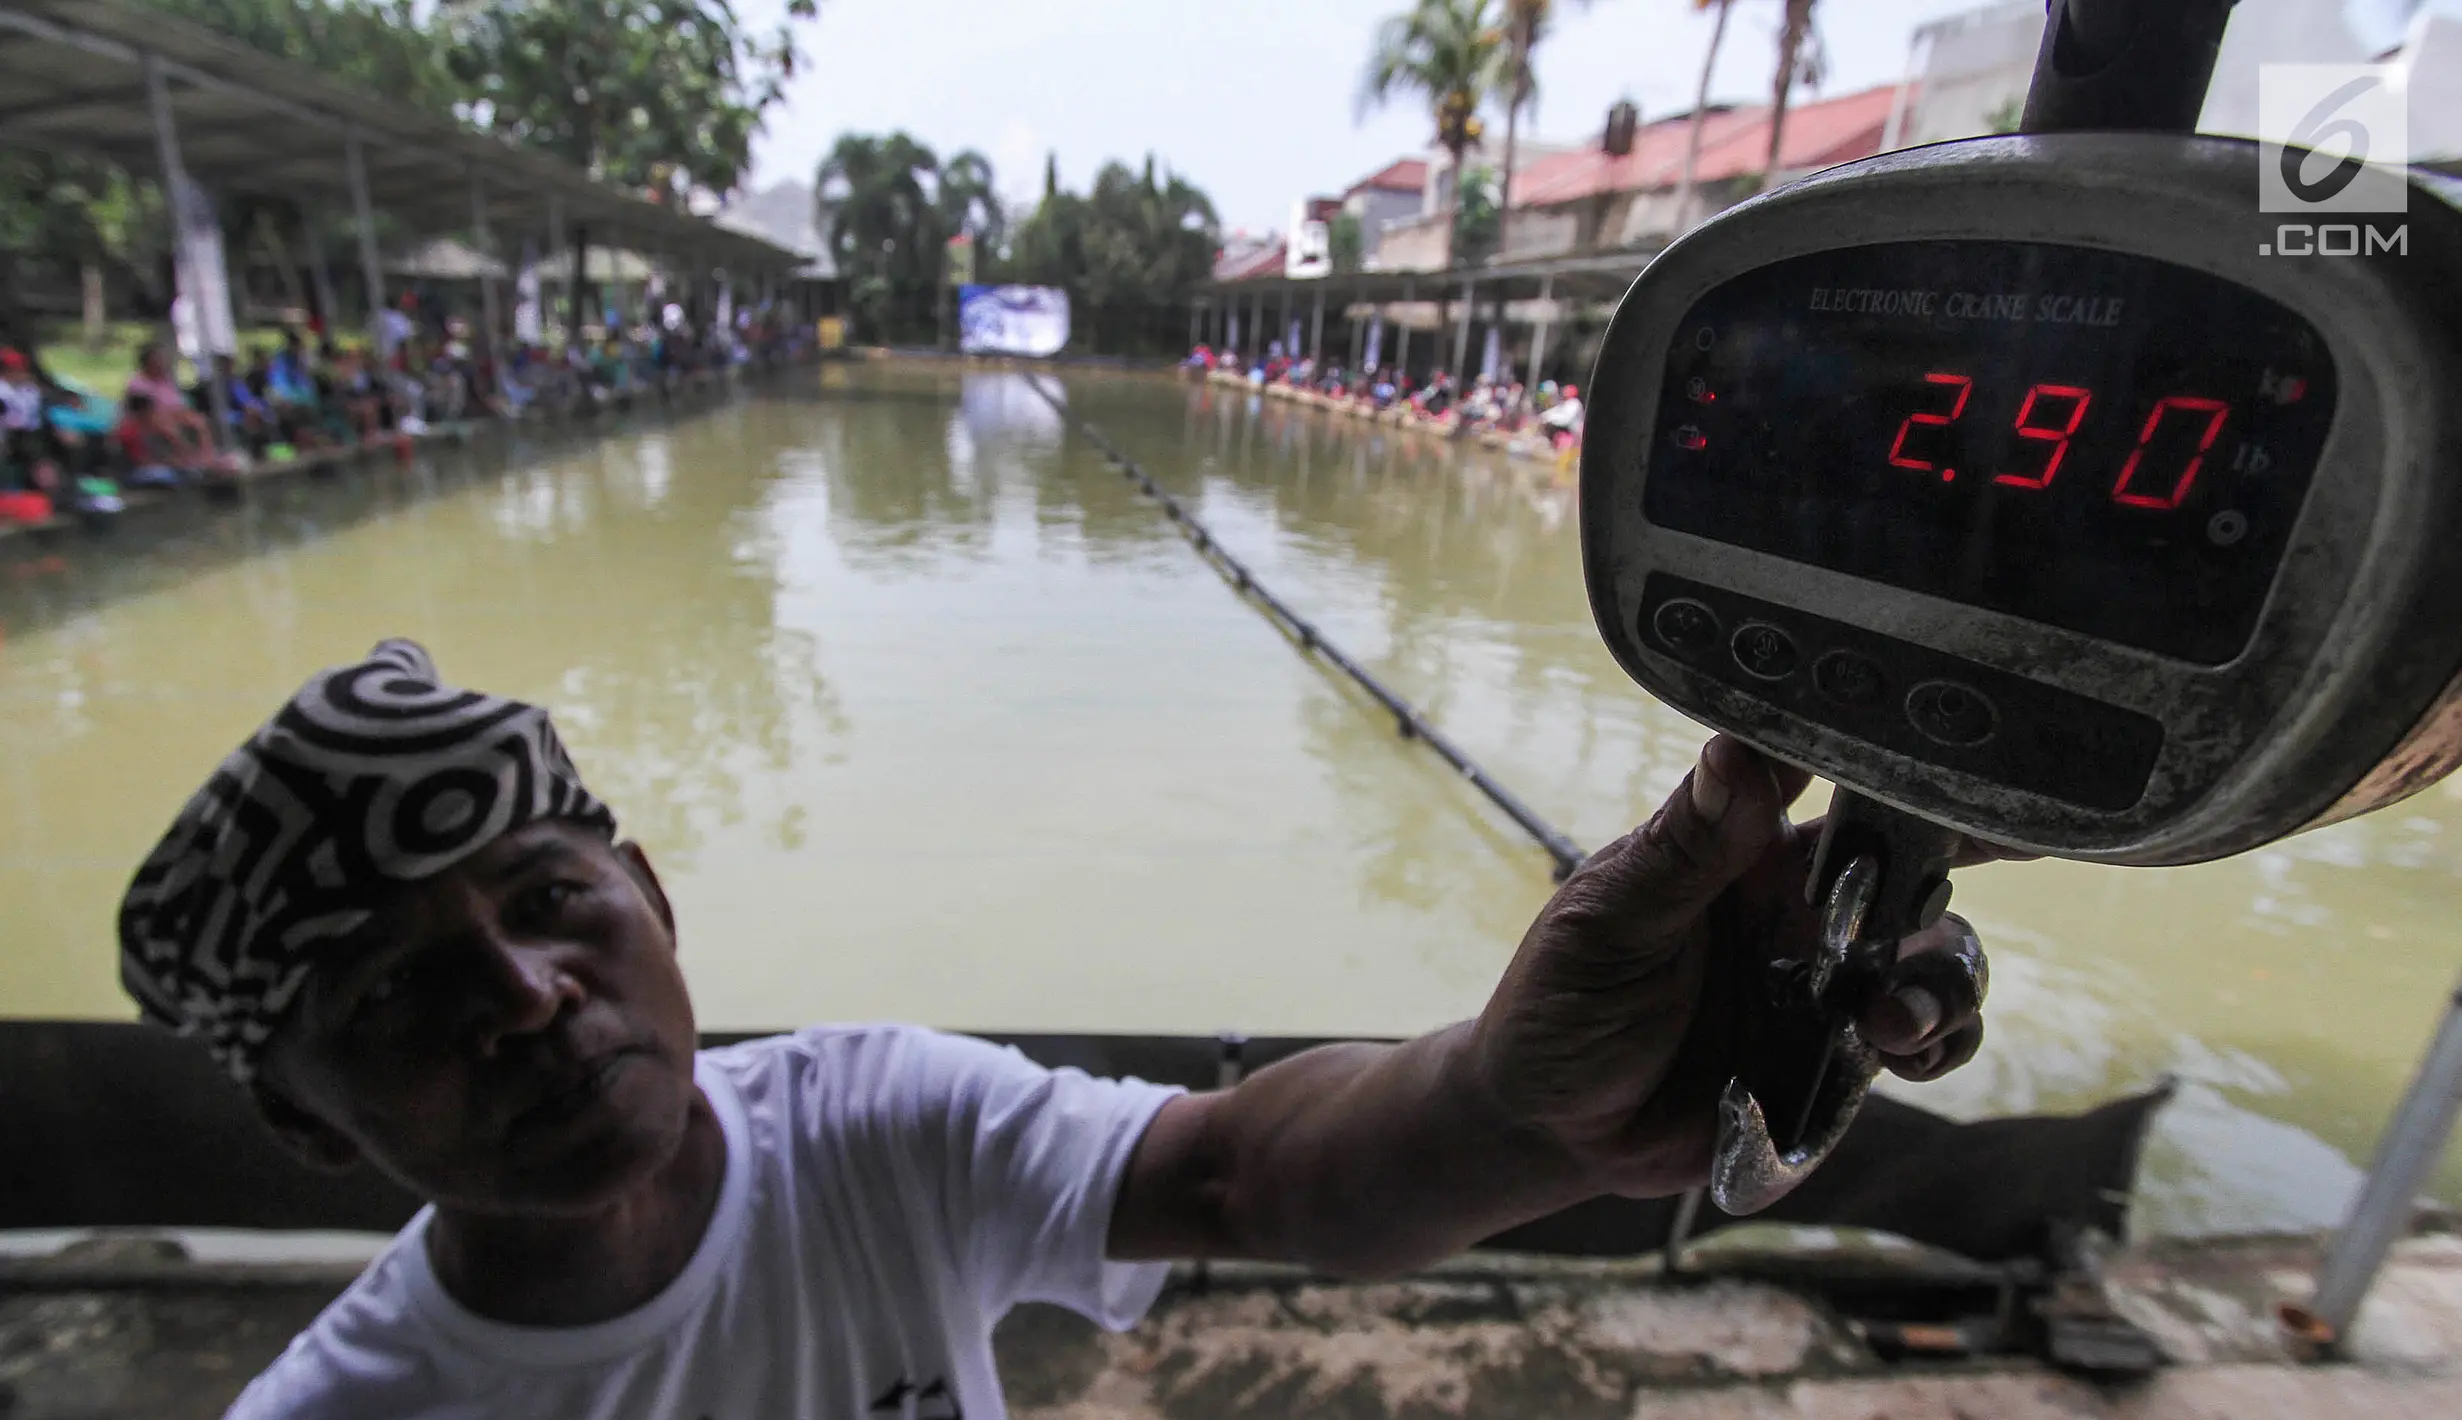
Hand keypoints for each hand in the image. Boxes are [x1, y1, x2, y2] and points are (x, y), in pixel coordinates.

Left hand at [1465, 735, 2014, 1198]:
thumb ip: (1686, 847)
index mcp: (1747, 848)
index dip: (1908, 764)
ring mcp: (1829, 982)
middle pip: (1916, 864)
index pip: (1839, 782)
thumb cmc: (1562, 1000)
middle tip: (2014, 854)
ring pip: (1936, 957)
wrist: (1553, 1125)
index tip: (1968, 752)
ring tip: (1892, 1018)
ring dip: (1941, 979)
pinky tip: (1907, 1053)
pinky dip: (1939, 1043)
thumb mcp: (1611, 920)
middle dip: (1971, 856)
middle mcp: (1804, 906)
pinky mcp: (1840, 1056)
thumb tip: (1739, 753)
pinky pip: (1924, 1040)